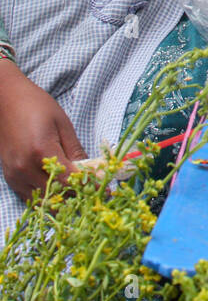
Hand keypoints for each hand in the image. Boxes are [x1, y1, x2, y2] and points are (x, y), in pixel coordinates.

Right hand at [0, 63, 86, 199]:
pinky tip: (58, 186)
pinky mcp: (10, 178)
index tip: (105, 187)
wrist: (6, 100)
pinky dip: (46, 195)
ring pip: (43, 200)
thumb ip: (76, 150)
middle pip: (57, 194)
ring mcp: (15, 175)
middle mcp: (25, 168)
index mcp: (41, 152)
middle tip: (93, 190)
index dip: (89, 185)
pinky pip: (30, 197)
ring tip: (77, 189)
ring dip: (62, 198)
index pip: (69, 180)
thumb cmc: (36, 106)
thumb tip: (91, 170)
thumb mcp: (62, 124)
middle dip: (77, 194)